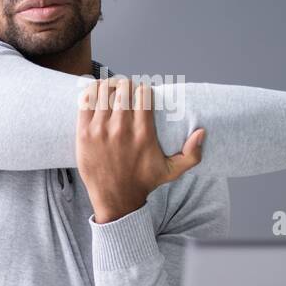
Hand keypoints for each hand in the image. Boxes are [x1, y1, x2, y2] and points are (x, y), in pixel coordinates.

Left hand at [76, 78, 205, 222]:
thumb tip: (201, 132)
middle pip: (124, 88)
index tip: (142, 95)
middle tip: (126, 93)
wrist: (115, 200)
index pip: (143, 93)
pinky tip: (97, 95)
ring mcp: (100, 130)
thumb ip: (193, 154)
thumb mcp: (172, 171)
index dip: (144, 89)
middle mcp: (121, 129)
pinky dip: (92, 93)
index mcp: (143, 133)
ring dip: (109, 87)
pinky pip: (86, 101)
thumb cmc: (144, 183)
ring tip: (112, 92)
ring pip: (104, 91)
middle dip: (127, 86)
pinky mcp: (84, 133)